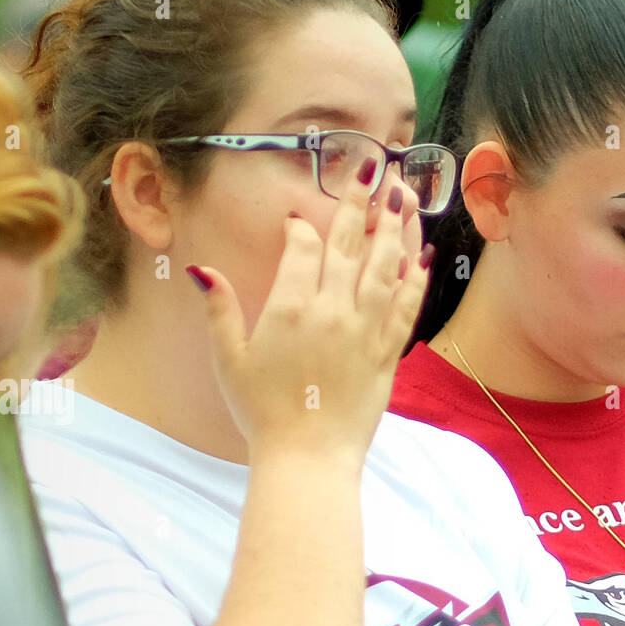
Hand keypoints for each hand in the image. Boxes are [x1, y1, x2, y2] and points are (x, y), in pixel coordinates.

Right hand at [190, 161, 429, 460]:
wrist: (307, 459)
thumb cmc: (262, 414)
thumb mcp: (229, 360)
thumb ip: (219, 310)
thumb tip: (202, 269)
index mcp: (290, 307)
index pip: (303, 246)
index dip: (302, 226)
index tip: (302, 218)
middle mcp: (332, 311)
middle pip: (349, 243)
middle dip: (360, 201)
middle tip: (372, 166)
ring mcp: (365, 331)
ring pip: (386, 266)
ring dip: (396, 227)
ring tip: (404, 193)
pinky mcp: (387, 355)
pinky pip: (407, 308)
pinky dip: (416, 279)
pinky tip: (422, 255)